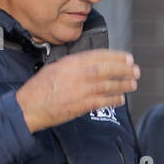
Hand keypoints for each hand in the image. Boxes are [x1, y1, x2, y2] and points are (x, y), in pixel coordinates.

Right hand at [15, 50, 139, 132]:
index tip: (127, 58)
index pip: (98, 56)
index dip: (115, 57)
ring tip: (133, 84)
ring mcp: (78, 90)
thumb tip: (89, 64)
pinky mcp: (79, 106)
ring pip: (106, 85)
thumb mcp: (54, 68)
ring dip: (122, 84)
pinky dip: (112, 100)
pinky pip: (100, 101)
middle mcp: (76, 74)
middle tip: (135, 70)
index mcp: (69, 63)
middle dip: (123, 69)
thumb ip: (72, 66)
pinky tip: (121, 99)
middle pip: (105, 69)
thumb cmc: (38, 89)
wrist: (28, 107)